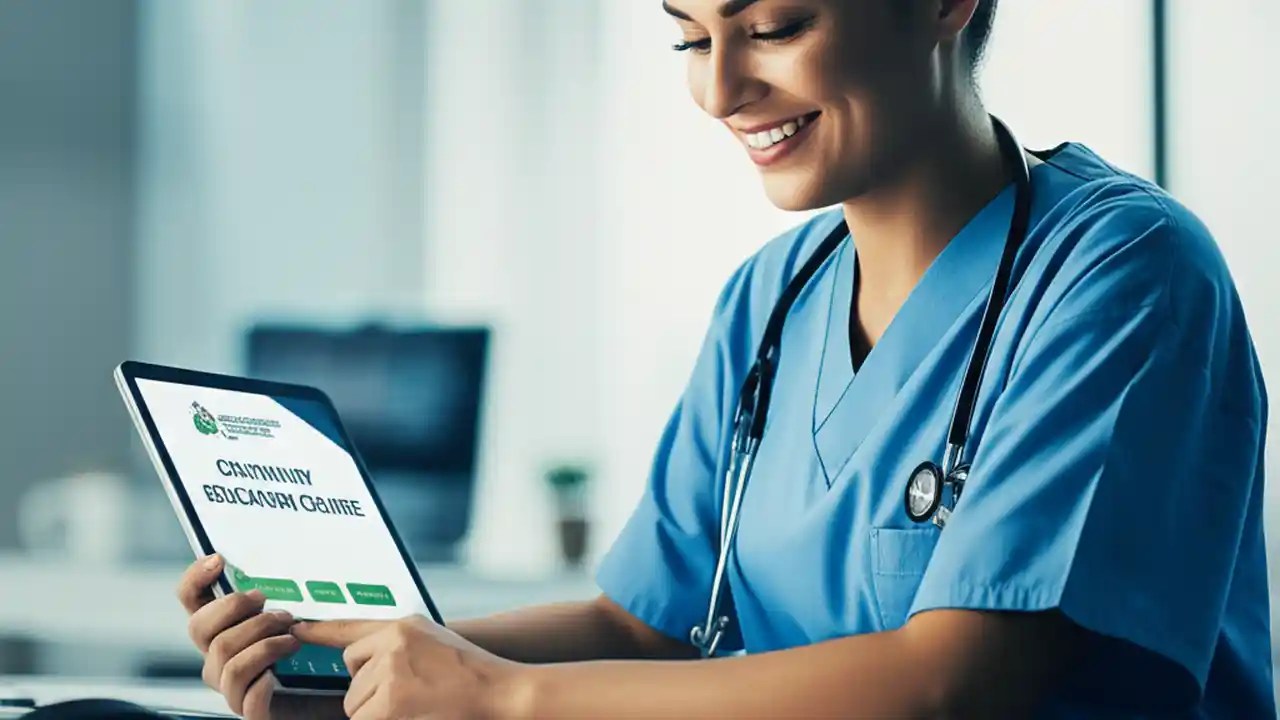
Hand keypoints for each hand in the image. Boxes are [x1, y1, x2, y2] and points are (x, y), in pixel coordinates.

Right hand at [177, 555, 341, 719]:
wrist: (332, 696)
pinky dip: (262, 680)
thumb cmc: (314, 654)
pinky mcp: (251, 712)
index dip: (194, 579)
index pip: (191, 600)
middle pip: (200, 628)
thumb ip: (281, 597)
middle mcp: (218, 659)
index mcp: (223, 630)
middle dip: (235, 609)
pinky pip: (245, 696)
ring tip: (292, 637)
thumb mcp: (297, 619)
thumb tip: (284, 560)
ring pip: (226, 657)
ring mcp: (231, 687)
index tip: (218, 560)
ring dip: (262, 642)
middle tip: (273, 606)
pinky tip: (278, 674)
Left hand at [292, 615, 525, 719]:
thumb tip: (360, 664)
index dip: (320, 630)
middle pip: (351, 671)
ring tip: (414, 704)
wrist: (500, 691)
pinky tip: (407, 714)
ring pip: (355, 699)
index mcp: (403, 625)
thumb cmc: (471, 674)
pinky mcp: (393, 697)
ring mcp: (392, 668)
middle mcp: (394, 640)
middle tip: (408, 694)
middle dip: (368, 689)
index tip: (296, 628)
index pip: (351, 626)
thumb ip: (398, 646)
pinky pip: (362, 717)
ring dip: (374, 710)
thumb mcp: (432, 643)